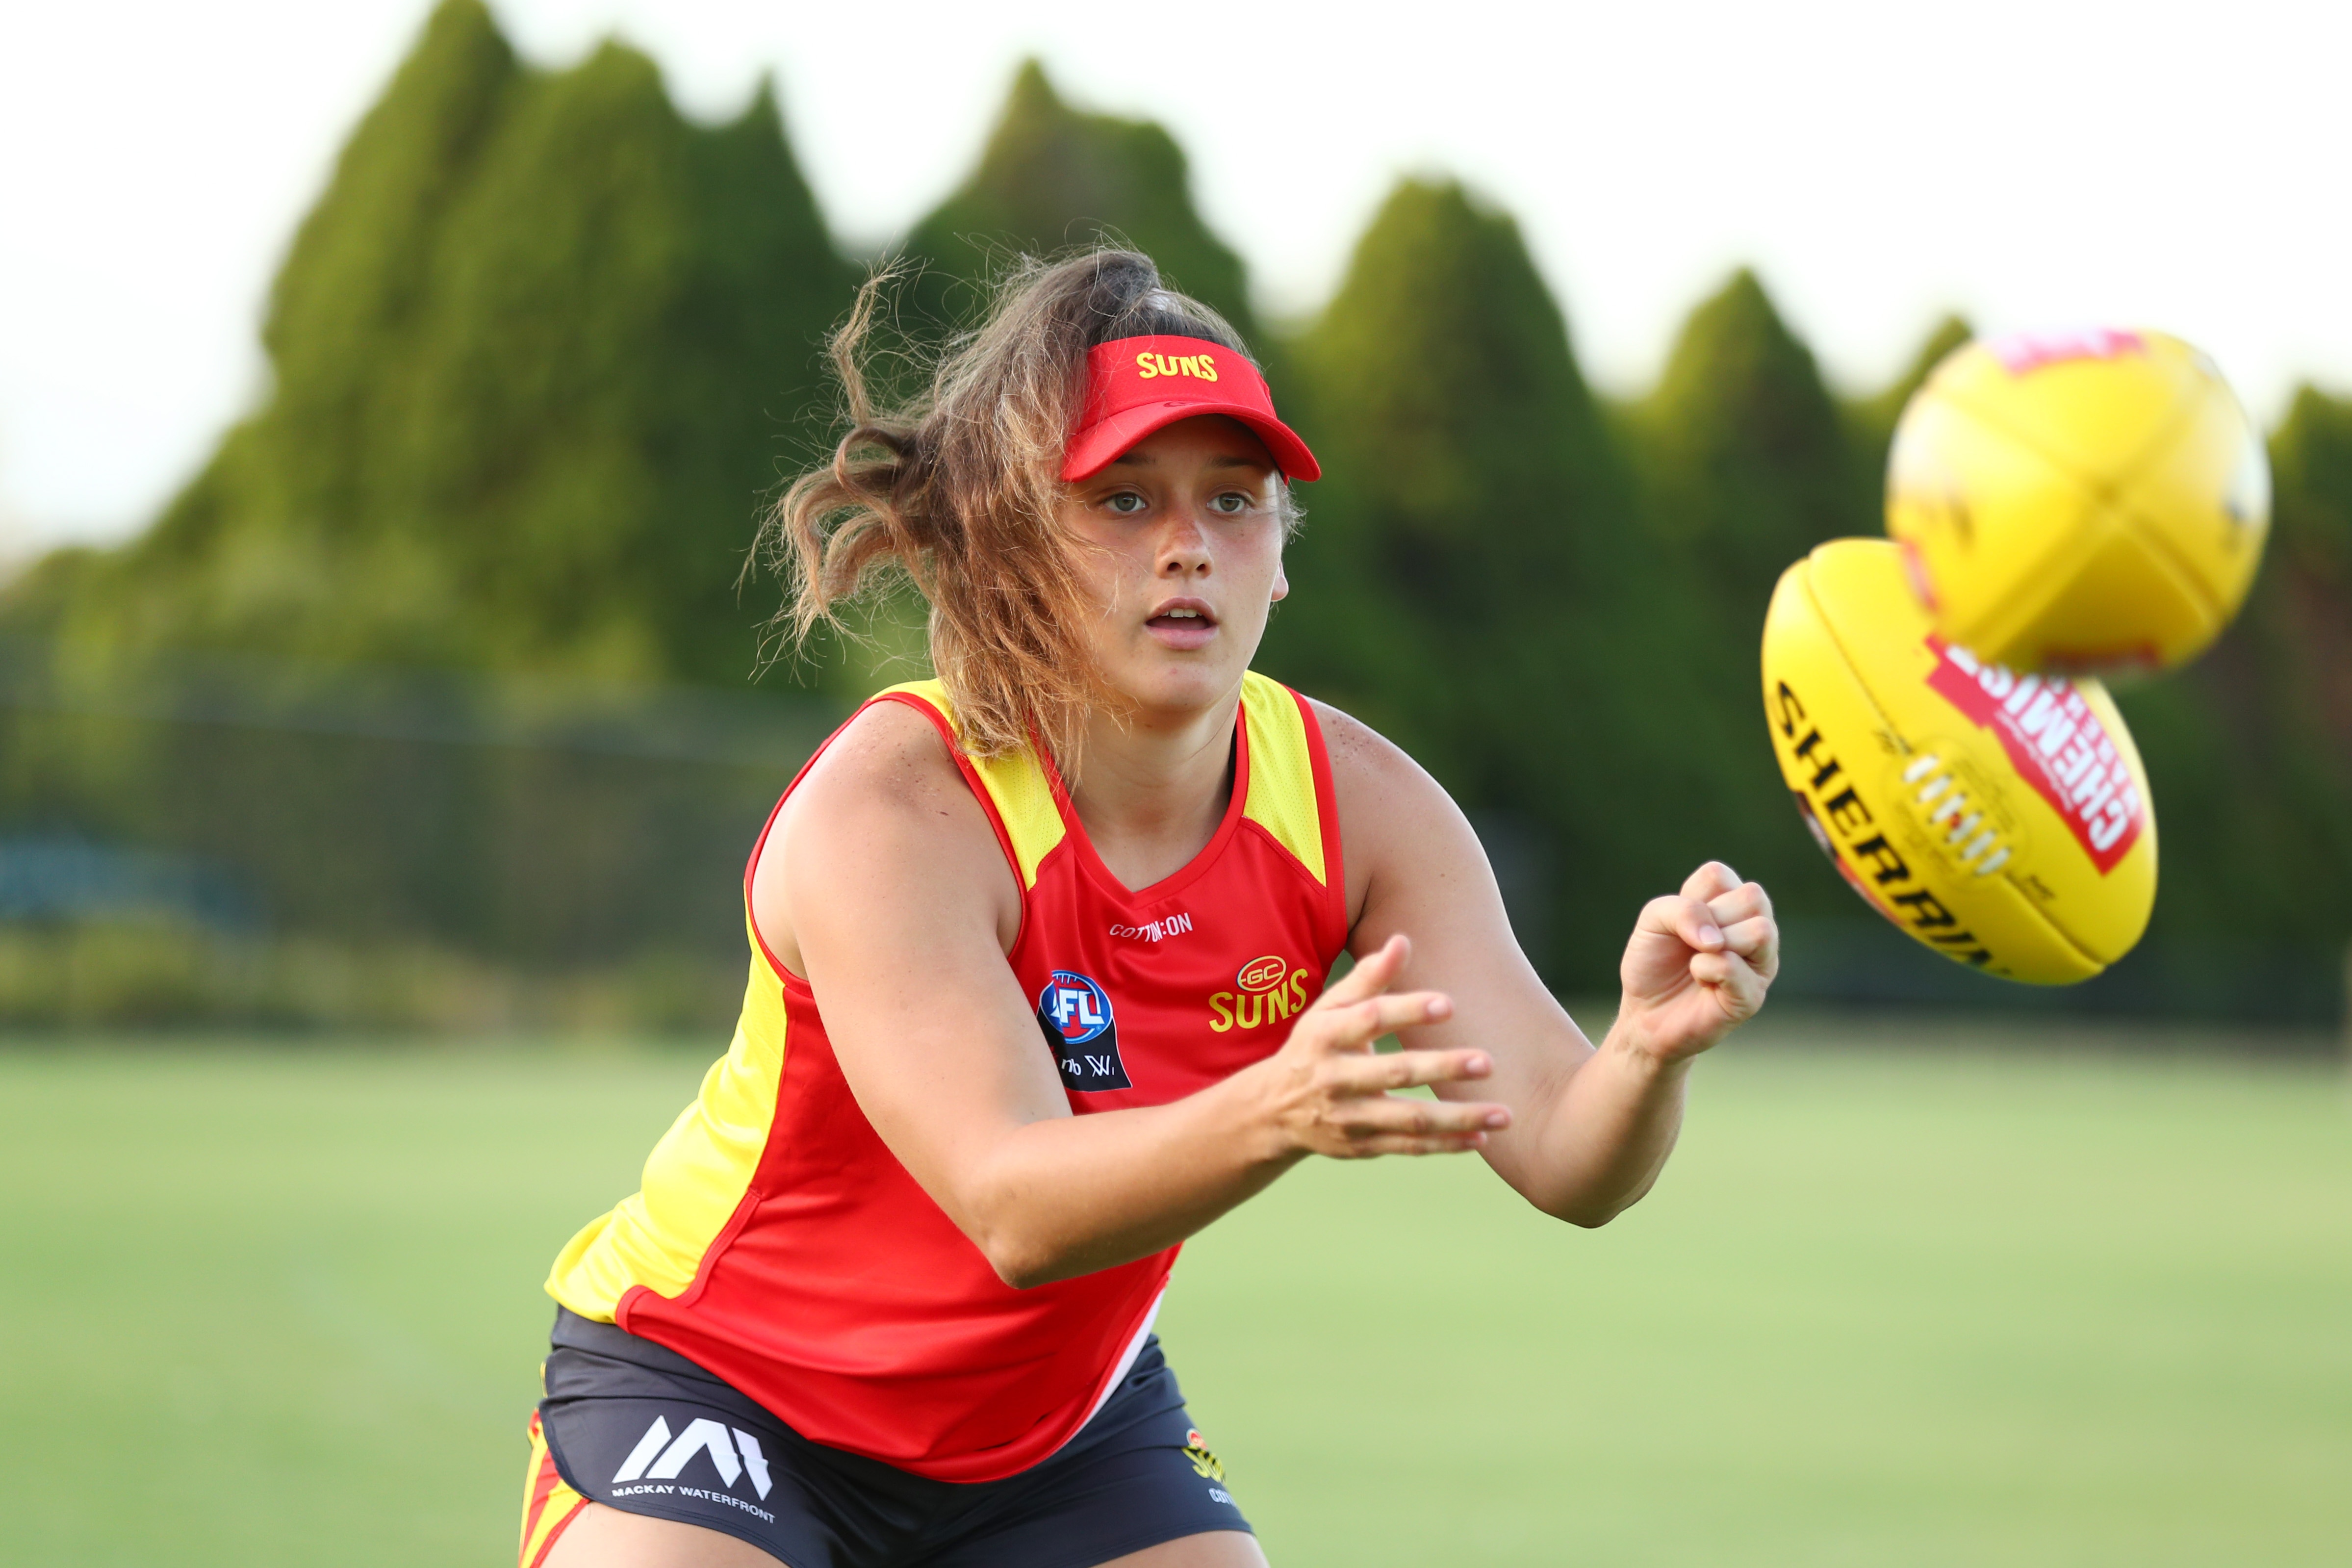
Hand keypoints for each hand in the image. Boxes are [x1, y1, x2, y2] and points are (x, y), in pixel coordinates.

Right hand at [1245, 935, 1510, 1158]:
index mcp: (1326, 1035)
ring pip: (1408, 1120)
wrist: (1273, 1110)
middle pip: (1393, 1072)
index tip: (1448, 1004)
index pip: (1369, 1020)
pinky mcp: (1362, 1146)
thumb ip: (1368, 978)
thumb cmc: (1315, 1046)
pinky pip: (1410, 1147)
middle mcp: (1334, 1078)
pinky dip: (1447, 1145)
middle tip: (1486, 1061)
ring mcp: (1349, 1118)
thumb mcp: (1329, 1008)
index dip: (1407, 1011)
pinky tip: (1483, 1137)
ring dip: (1458, 1117)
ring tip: (1503, 1112)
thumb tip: (1402, 940)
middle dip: (1441, 1067)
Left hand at [1613, 862, 1778, 1064]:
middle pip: (1753, 897)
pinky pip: (1734, 968)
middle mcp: (1753, 928)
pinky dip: (1705, 970)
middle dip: (1711, 916)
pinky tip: (1700, 980)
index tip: (1679, 921)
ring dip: (1716, 943)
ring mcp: (1759, 963)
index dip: (1691, 896)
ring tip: (1698, 960)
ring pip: (1761, 931)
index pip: (1719, 875)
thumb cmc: (1654, 964)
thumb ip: (1680, 910)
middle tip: (1692, 943)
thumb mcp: (1652, 922)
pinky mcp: (1753, 996)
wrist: (1645, 1013)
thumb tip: (1715, 939)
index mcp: (1730, 903)